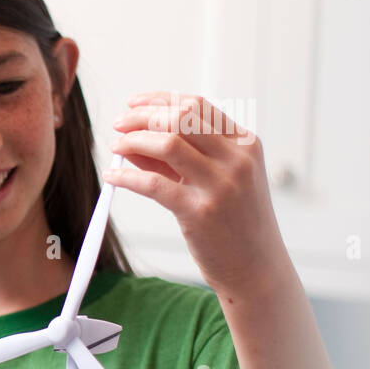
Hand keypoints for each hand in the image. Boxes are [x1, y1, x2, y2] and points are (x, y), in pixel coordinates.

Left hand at [106, 92, 288, 297]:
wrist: (257, 268)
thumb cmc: (234, 223)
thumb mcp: (218, 181)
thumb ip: (179, 158)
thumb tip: (132, 138)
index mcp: (245, 144)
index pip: (197, 105)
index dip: (159, 100)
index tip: (133, 104)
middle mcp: (237, 159)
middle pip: (181, 117)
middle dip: (142, 115)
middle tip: (118, 124)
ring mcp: (221, 185)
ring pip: (168, 143)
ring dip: (133, 140)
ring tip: (116, 146)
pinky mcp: (200, 212)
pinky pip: (153, 184)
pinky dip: (127, 176)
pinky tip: (113, 177)